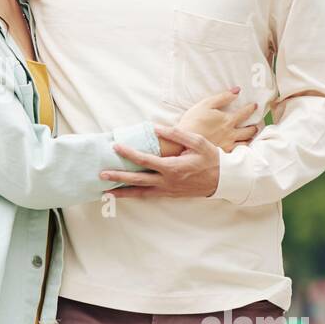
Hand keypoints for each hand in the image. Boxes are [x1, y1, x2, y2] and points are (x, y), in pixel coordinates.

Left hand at [101, 125, 221, 198]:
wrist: (223, 180)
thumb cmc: (210, 158)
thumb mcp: (197, 142)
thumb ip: (176, 134)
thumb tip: (155, 127)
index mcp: (172, 168)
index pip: (145, 160)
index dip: (128, 154)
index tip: (116, 147)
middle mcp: (167, 181)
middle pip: (137, 181)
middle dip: (118, 178)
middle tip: (101, 175)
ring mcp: (167, 190)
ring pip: (140, 193)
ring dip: (122, 192)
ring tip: (105, 192)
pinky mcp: (169, 195)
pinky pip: (148, 196)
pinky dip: (134, 195)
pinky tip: (124, 194)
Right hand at [169, 87, 258, 153]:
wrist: (184, 141)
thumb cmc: (193, 121)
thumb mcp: (206, 104)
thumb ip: (223, 97)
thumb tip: (237, 90)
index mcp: (228, 120)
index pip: (245, 113)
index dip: (251, 108)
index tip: (254, 106)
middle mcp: (231, 133)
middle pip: (249, 130)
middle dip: (254, 127)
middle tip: (256, 125)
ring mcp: (228, 145)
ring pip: (245, 143)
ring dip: (249, 139)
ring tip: (250, 137)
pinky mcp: (222, 154)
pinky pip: (237, 153)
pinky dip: (242, 150)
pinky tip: (241, 149)